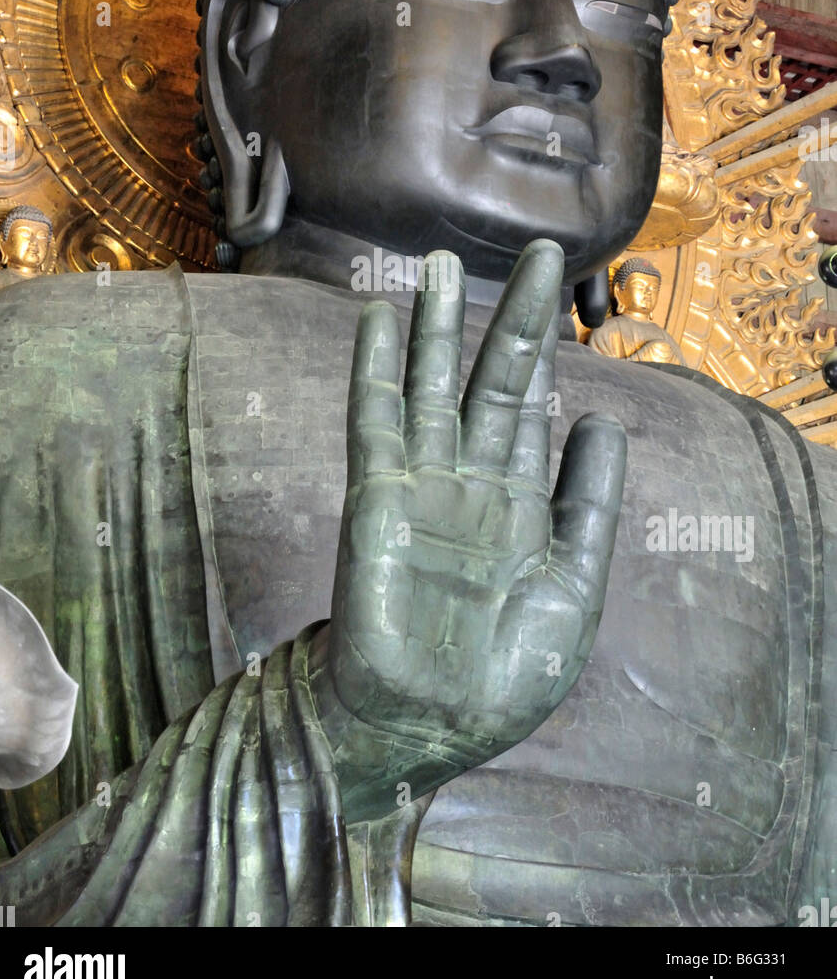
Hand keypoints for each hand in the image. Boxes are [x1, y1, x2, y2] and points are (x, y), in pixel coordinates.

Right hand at [324, 240, 625, 786]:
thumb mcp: (573, 587)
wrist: (431, 725)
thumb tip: (602, 420)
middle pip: (490, 380)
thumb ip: (586, 504)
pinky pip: (375, 421)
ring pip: (429, 386)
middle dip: (510, 318)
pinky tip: (379, 320)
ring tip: (439, 265)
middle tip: (537, 252)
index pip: (533, 405)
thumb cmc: (505, 671)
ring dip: (435, 327)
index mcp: (518, 499)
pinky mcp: (376, 498)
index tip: (560, 287)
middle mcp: (470, 479)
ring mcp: (421, 483)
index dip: (546, 347)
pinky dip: (375, 369)